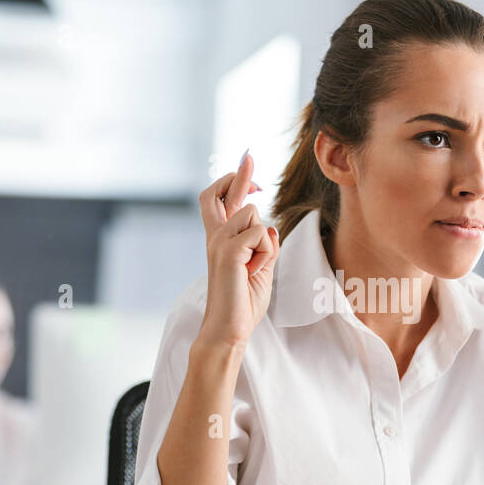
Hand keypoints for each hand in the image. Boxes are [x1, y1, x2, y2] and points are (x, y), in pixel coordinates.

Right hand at [196, 152, 281, 349]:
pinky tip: (253, 272)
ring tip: (253, 266)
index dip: (233, 182)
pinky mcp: (227, 252)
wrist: (230, 329)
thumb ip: (263, 246)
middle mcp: (215, 237)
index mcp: (221, 240)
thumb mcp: (261, 268)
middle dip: (239, 174)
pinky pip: (259, 234)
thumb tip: (269, 228)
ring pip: (253, 214)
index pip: (218, 200)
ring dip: (264, 241)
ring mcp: (218, 242)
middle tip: (250, 156)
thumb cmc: (243, 302)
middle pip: (219, 192)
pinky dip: (265, 253)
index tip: (250, 175)